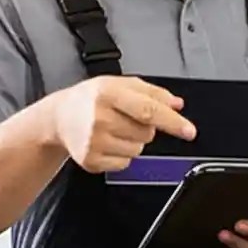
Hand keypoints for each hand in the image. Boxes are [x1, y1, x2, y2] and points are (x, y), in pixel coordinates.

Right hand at [48, 76, 194, 172]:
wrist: (59, 117)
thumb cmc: (92, 98)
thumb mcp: (121, 84)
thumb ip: (152, 92)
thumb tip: (177, 104)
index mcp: (108, 93)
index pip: (148, 110)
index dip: (172, 121)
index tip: (189, 131)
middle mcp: (99, 117)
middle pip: (147, 132)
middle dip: (145, 127)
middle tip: (125, 118)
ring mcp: (93, 141)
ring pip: (138, 149)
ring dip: (133, 141)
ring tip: (113, 128)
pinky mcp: (90, 160)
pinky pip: (124, 163)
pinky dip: (121, 155)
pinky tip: (106, 141)